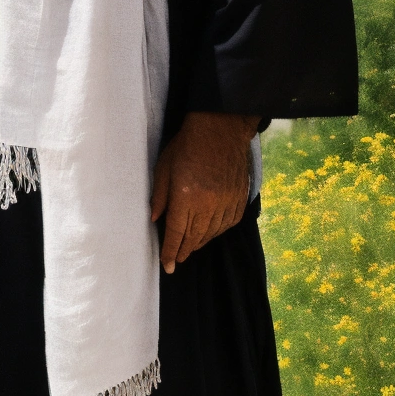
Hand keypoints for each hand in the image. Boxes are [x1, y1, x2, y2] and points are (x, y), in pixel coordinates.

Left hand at [149, 111, 257, 273]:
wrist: (221, 129)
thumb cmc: (187, 146)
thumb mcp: (164, 168)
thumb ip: (160, 197)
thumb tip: (155, 220)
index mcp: (186, 197)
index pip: (176, 233)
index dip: (171, 252)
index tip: (168, 266)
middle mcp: (208, 204)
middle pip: (195, 237)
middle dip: (184, 250)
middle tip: (178, 259)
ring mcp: (227, 202)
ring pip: (212, 233)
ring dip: (200, 243)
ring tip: (192, 247)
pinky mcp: (239, 198)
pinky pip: (228, 223)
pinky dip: (218, 231)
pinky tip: (211, 233)